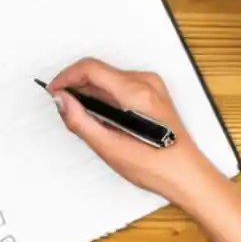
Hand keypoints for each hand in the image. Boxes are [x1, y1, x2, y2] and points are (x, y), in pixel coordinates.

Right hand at [48, 58, 217, 204]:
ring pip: (108, 78)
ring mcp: (151, 85)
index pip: (91, 68)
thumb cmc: (156, 165)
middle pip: (99, 72)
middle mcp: (146, 83)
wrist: (185, 173)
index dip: (66, 77)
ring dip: (91, 94)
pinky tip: (104, 119)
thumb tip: (62, 101)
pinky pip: (120, 85)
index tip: (55, 91)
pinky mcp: (152, 91)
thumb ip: (81, 121)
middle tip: (67, 111)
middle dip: (77, 88)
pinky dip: (105, 97)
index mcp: (136, 93)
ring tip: (87, 121)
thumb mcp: (110, 148)